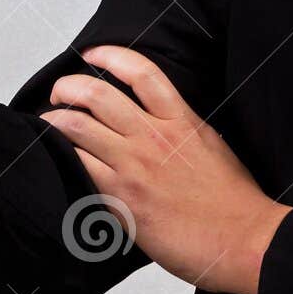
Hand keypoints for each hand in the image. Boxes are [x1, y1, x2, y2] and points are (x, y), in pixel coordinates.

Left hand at [38, 45, 291, 293]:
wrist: (243, 239)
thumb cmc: (234, 201)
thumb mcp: (212, 146)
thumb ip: (182, 131)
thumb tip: (160, 125)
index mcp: (182, 120)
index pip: (141, 72)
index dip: (110, 55)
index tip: (92, 54)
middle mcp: (154, 137)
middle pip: (97, 94)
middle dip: (68, 87)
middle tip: (60, 93)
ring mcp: (135, 167)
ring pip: (78, 127)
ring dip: (55, 121)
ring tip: (49, 123)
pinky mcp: (122, 198)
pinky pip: (80, 167)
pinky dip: (63, 158)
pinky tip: (58, 159)